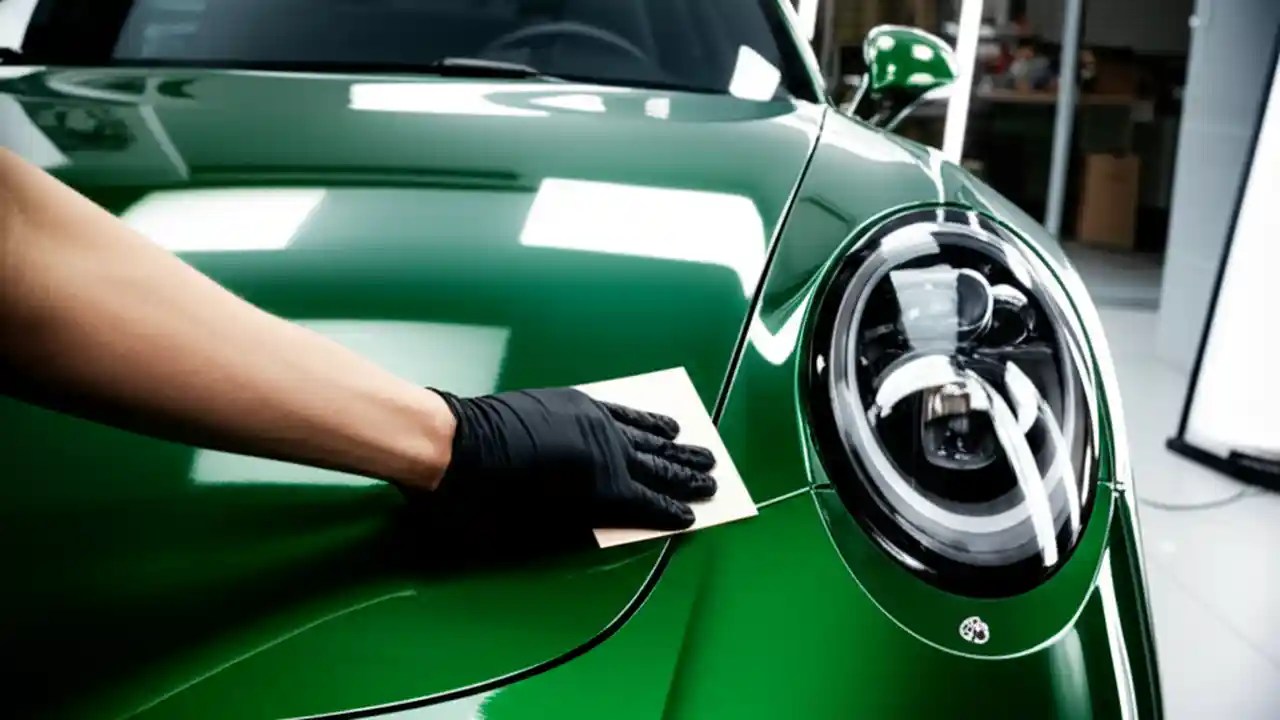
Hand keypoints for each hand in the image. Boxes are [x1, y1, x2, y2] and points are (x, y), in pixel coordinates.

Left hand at [430, 388, 716, 530]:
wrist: (456, 446)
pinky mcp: (579, 404)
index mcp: (602, 489)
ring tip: (702, 453)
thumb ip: (580, 518)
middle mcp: (609, 453)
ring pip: (648, 438)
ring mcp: (596, 424)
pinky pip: (624, 413)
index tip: (691, 517)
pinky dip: (647, 421)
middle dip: (686, 478)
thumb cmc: (487, 499)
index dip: (671, 512)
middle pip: (657, 468)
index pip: (649, 504)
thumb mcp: (538, 525)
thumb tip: (602, 512)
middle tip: (713, 484)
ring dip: (677, 448)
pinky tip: (663, 425)